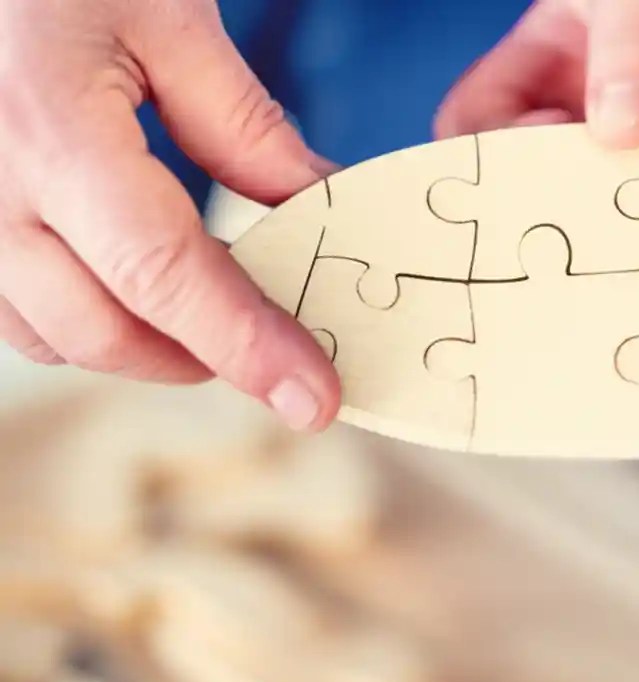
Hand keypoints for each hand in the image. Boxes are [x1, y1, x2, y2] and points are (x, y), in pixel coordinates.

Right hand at [0, 2, 339, 430]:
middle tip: (278, 348)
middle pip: (102, 330)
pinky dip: (82, 317)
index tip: (313, 398)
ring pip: (48, 334)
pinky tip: (134, 287)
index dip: (245, 344)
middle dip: (202, 357)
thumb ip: (243, 126)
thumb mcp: (168, 17)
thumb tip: (319, 209)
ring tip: (211, 313)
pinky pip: (10, 307)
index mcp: (49, 128)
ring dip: (140, 344)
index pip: (161, 274)